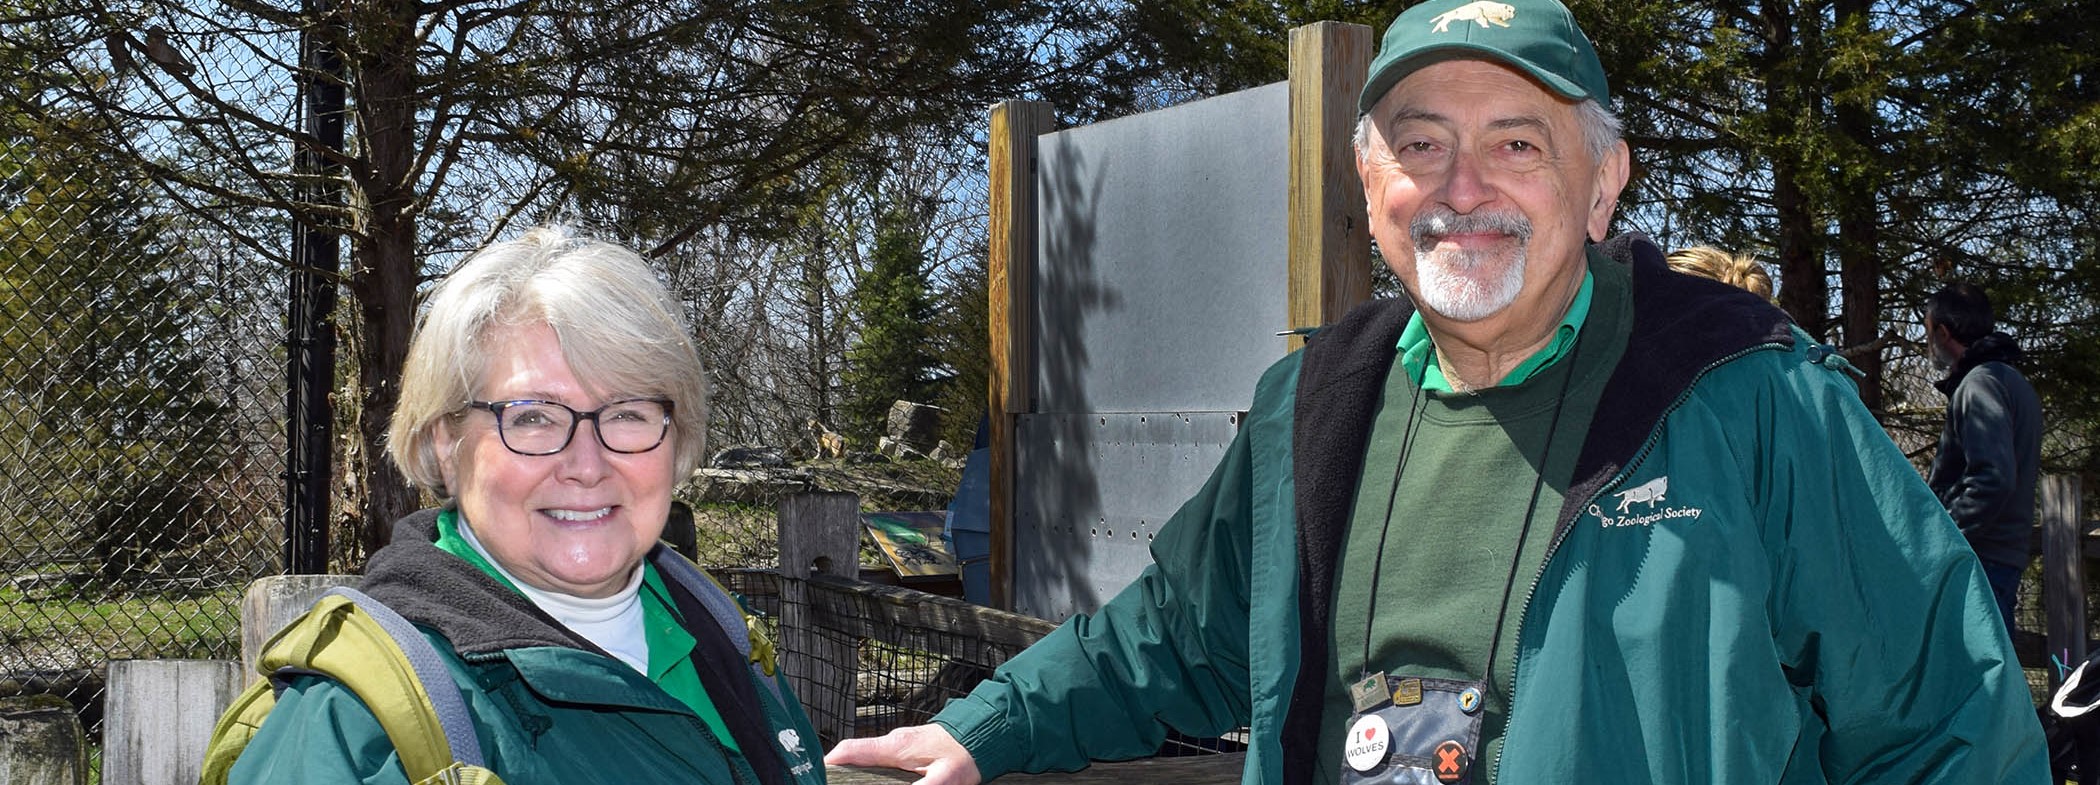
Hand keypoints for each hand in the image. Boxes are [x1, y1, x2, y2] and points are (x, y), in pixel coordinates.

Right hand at [825, 724, 982, 784]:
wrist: (984, 733)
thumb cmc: (965, 754)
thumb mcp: (944, 779)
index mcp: (896, 746)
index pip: (852, 750)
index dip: (831, 761)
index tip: (818, 773)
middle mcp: (894, 740)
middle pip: (855, 753)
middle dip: (841, 767)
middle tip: (832, 781)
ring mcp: (900, 741)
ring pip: (868, 755)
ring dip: (857, 768)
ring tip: (850, 783)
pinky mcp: (908, 746)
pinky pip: (881, 755)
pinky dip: (871, 766)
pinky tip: (874, 779)